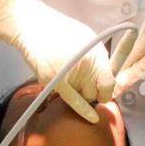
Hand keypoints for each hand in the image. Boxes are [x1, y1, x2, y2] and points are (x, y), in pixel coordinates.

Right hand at [0, 0, 113, 122]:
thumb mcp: (88, 38)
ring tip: (69, 79)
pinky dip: (83, 110)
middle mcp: (86, 65)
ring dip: (79, 93)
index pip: (109, 82)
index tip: (104, 92)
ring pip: (83, 96)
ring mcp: (71, 74)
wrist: (35, 27)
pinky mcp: (55, 81)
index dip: (108, 90)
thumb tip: (108, 75)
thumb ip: (98, 57)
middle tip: (83, 84)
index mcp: (95, 53)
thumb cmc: (62, 31)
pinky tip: (92, 118)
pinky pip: (73, 101)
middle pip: (95, 92)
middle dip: (92, 92)